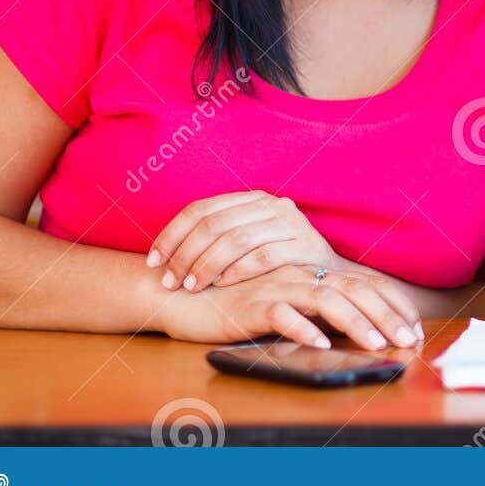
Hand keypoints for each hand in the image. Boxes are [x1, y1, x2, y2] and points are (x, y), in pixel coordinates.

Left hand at [148, 191, 335, 291]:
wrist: (331, 277)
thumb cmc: (279, 263)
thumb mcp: (248, 241)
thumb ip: (218, 238)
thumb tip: (166, 253)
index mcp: (250, 198)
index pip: (200, 209)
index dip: (171, 235)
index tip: (152, 262)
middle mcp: (270, 204)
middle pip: (214, 224)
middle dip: (185, 254)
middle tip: (169, 281)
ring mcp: (289, 222)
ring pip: (236, 239)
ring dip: (207, 265)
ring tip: (190, 287)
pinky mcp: (304, 244)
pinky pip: (263, 256)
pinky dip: (237, 271)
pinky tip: (221, 284)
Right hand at [156, 264, 423, 349]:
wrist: (187, 296)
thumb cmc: (240, 304)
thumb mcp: (287, 306)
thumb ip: (317, 312)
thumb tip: (360, 332)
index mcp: (314, 275)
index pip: (365, 285)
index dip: (394, 305)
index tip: (418, 330)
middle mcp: (302, 277)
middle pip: (355, 291)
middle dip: (387, 316)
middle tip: (410, 342)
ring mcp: (278, 288)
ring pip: (326, 301)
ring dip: (356, 323)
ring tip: (378, 345)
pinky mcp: (252, 304)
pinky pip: (282, 315)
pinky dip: (303, 330)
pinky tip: (320, 345)